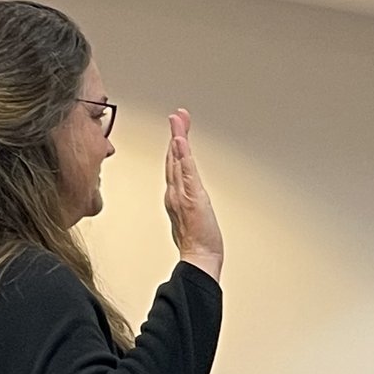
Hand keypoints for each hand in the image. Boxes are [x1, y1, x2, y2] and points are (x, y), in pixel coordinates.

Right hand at [164, 109, 221, 278]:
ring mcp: (181, 194)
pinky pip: (186, 173)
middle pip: (174, 158)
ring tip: (178, 119)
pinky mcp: (191, 198)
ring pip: (178, 161)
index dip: (175, 146)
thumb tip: (190, 200)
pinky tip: (181, 142)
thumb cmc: (197, 243)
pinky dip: (183, 156)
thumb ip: (189, 206)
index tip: (178, 129)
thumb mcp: (193, 218)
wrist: (198, 258)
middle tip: (178, 115)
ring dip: (178, 138)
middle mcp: (175, 192)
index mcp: (175, 196)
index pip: (175, 165)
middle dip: (176, 134)